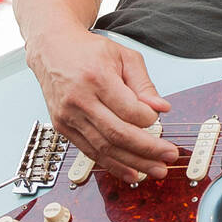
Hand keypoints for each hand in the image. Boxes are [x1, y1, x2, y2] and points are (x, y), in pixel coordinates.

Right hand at [25, 27, 179, 183]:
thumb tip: (161, 109)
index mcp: (96, 78)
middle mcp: (79, 100)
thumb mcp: (124, 57)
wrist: (53, 50)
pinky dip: (112, 165)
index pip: (129, 110)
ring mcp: (68, 116)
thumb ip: (144, 84)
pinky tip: (131, 171)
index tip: (160, 118)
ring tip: (156, 169)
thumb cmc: (88, 51)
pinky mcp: (63, 127)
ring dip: (133, 163)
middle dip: (147, 149)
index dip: (149, 119)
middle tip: (169, 156)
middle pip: (117, 134)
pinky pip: (90, 152)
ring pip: (104, 148)